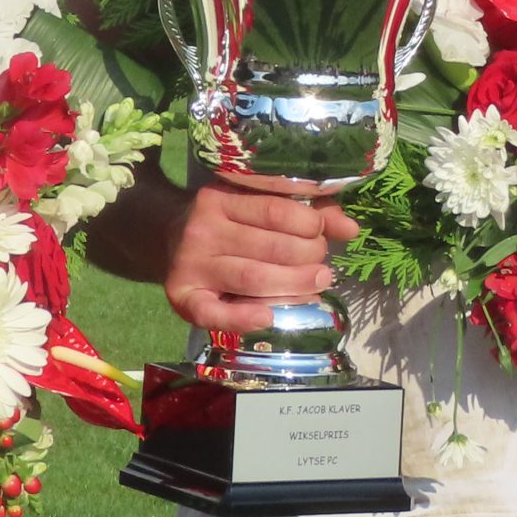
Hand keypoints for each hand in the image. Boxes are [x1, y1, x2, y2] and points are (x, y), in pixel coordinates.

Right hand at [162, 182, 358, 333]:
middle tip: (323, 266)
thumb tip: (351, 229)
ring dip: (293, 284)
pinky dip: (242, 318)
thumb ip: (305, 211)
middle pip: (268, 247)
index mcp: (221, 198)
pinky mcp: (182, 297)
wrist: (165, 237)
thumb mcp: (255, 204)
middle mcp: (202, 230)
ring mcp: (191, 265)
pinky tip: (268, 318)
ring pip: (251, 278)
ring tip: (318, 284)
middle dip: (308, 257)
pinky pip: (213, 313)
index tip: (322, 233)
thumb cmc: (226, 220)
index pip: (275, 210)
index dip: (309, 224)